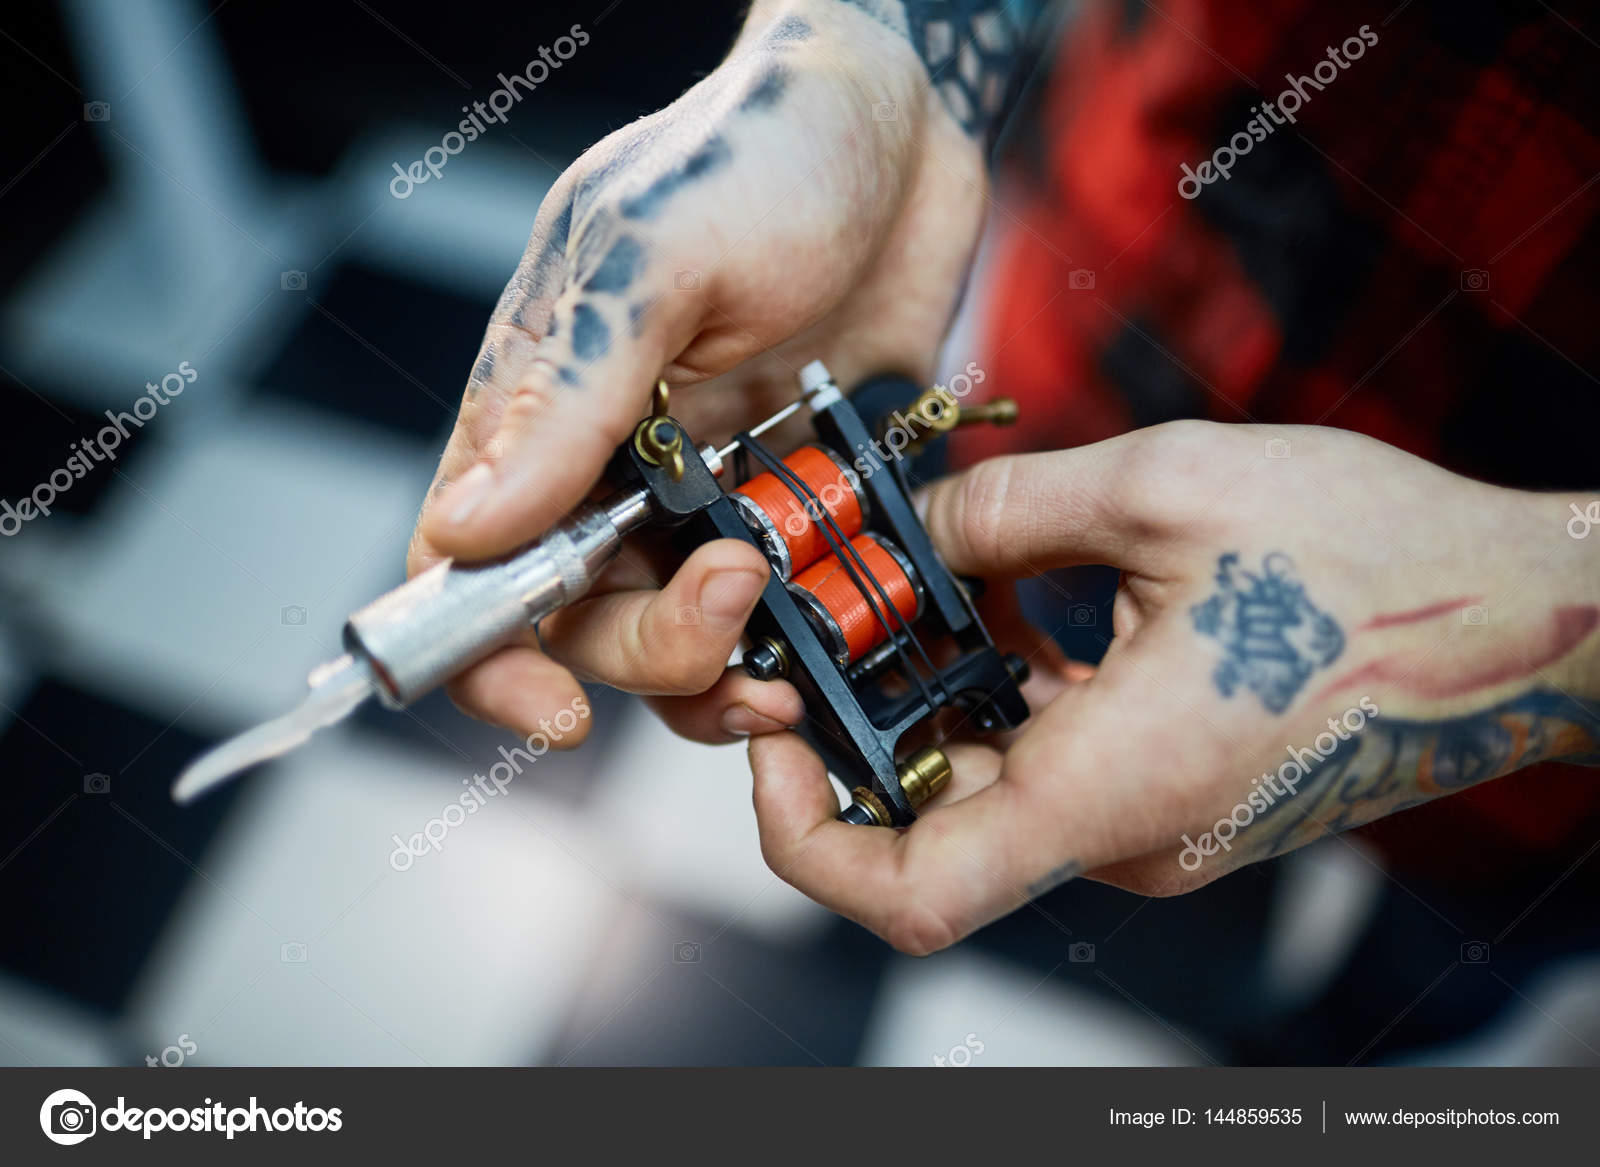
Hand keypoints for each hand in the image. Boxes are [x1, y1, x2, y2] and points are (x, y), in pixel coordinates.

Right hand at [406, 0, 988, 737]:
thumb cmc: (759, 151)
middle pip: (581, 624)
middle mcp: (610, 464)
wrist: (901, 123)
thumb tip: (467, 529)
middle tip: (733, 592)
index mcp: (539, 407)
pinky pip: (777, 613)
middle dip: (650, 647)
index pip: (463, 564)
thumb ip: (568, 396)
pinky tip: (824, 651)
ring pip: (677, 640)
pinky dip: (791, 649)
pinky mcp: (793, 498)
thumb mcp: (652, 255)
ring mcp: (705, 491)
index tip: (554, 708)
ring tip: (781, 669)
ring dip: (718, 679)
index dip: (485, 656)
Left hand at [743, 422, 1599, 952]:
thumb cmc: (1377, 560)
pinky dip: (1008, 702)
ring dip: (937, 704)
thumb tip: (914, 527)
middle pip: (931, 829)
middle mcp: (1122, 837)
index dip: (805, 836)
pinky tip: (1012, 612)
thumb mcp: (1165, 487)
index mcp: (1108, 788)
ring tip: (922, 596)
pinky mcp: (1178, 796)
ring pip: (992, 792)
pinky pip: (1056, 769)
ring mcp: (1154, 827)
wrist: (1526, 621)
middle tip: (836, 625)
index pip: (906, 895)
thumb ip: (1010, 508)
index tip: (772, 744)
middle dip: (860, 732)